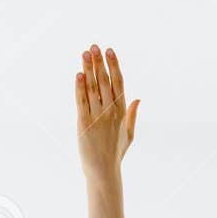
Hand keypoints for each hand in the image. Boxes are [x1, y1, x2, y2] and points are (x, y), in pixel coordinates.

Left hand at [75, 44, 138, 177]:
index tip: (109, 51)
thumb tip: (138, 99)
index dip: (114, 66)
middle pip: (105, 82)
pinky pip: (82, 101)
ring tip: (85, 53)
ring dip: (88, 69)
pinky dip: (80, 87)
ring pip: (93, 88)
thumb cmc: (115, 154)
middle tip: (94, 46)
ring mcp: (97, 118)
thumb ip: (132, 115)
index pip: (119, 83)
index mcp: (122, 112)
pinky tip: (78, 74)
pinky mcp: (84, 124)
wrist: (103, 171)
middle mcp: (110, 112)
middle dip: (100, 62)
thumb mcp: (128, 134)